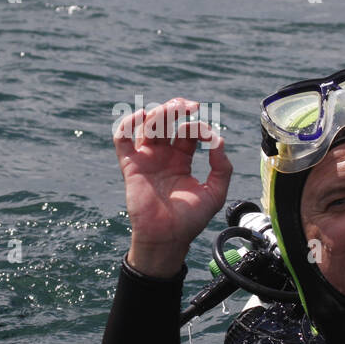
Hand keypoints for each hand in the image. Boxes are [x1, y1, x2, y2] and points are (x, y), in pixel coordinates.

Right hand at [113, 98, 231, 277]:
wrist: (168, 238)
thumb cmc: (190, 219)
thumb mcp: (215, 192)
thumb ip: (222, 167)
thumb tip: (218, 141)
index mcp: (182, 159)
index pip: (188, 132)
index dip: (197, 126)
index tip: (206, 135)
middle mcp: (163, 156)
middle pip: (166, 122)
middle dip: (176, 109)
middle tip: (188, 105)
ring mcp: (146, 159)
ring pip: (146, 125)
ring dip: (158, 113)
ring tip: (169, 111)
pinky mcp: (131, 165)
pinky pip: (122, 139)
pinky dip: (128, 123)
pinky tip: (142, 116)